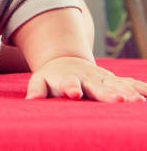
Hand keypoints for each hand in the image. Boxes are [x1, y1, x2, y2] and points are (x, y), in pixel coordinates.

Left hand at [26, 56, 146, 101]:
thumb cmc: (52, 77)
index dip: (70, 87)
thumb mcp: (40, 80)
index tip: (73, 93)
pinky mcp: (115, 80)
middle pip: (98, 86)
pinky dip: (141, 89)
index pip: (68, 83)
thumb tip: (30, 100)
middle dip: (108, 93)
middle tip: (118, 100)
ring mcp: (104, 78)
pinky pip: (131, 83)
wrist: (67, 62)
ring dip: (129, 93)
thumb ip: (36, 89)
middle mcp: (88, 77)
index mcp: (67, 78)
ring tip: (137, 103)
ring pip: (118, 85)